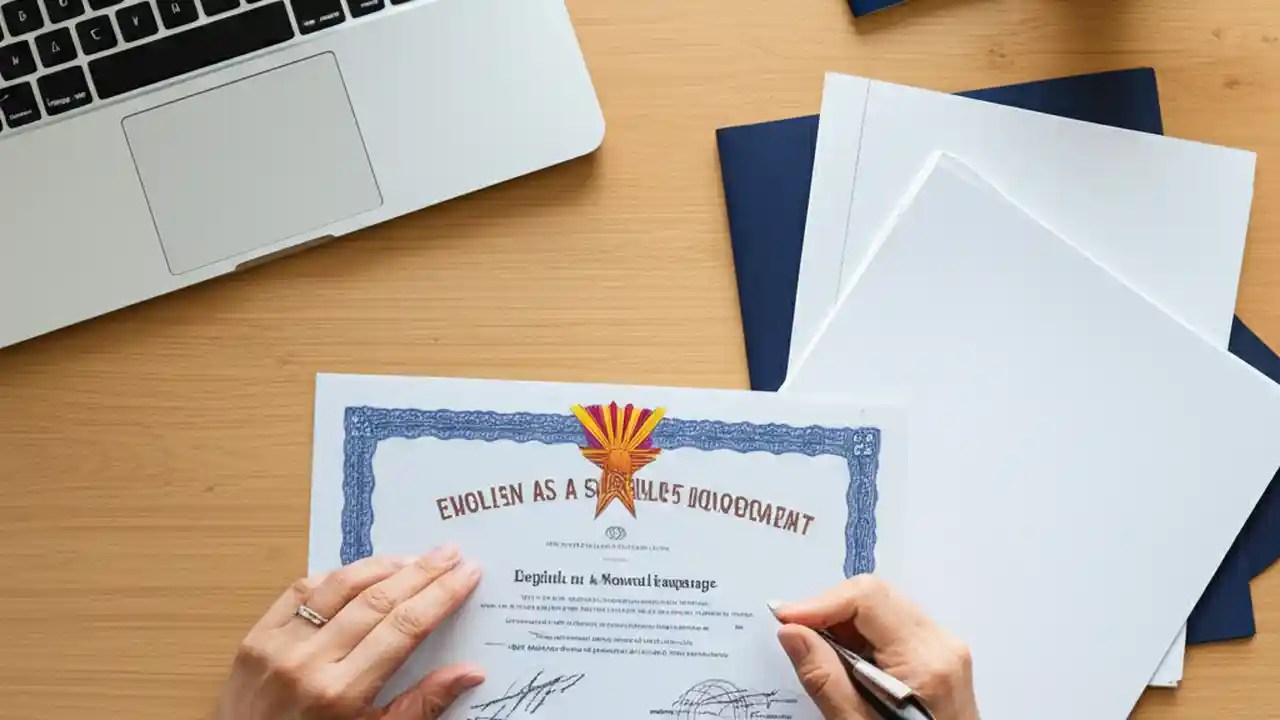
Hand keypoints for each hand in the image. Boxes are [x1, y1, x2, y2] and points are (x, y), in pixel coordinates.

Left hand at [216, 544, 483, 719]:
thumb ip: (423, 705)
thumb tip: (472, 671)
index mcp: (343, 694)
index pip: (405, 628)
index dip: (441, 595)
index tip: (467, 573)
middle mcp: (309, 664)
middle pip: (378, 601)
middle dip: (421, 573)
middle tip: (450, 552)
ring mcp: (278, 647)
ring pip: (339, 587)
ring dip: (381, 566)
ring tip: (413, 557)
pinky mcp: (255, 638)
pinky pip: (300, 591)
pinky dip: (334, 576)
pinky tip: (360, 571)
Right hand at [773, 576, 978, 719]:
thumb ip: (825, 680)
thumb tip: (791, 632)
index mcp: (925, 660)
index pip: (868, 598)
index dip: (820, 603)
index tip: (786, 621)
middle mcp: (942, 644)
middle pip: (876, 596)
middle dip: (830, 610)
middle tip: (797, 636)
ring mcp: (945, 648)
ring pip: (883, 607)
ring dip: (844, 624)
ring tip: (822, 656)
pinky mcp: (939, 656)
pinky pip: (893, 626)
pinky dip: (862, 636)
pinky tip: (848, 664)